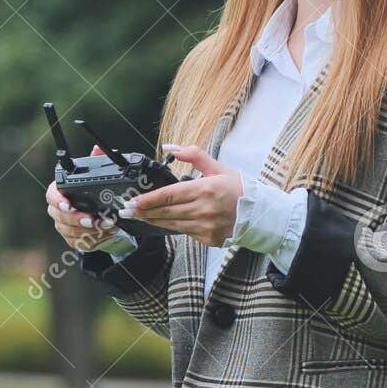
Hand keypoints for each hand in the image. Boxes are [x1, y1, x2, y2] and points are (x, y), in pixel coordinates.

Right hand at [45, 146, 121, 251]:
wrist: (96, 215)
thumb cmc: (90, 194)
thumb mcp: (94, 177)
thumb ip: (95, 161)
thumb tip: (96, 149)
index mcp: (59, 193)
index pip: (51, 196)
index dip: (58, 201)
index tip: (68, 205)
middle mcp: (57, 211)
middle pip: (60, 217)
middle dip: (77, 220)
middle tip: (92, 220)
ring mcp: (63, 226)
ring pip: (71, 232)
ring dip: (90, 231)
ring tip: (107, 225)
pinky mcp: (72, 240)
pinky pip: (80, 243)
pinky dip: (94, 239)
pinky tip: (107, 233)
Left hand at [118, 144, 243, 247]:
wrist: (260, 214)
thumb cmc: (239, 189)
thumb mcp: (217, 167)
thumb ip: (192, 155)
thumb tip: (169, 148)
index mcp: (206, 189)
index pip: (169, 195)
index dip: (148, 199)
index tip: (132, 201)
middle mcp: (205, 209)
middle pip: (166, 211)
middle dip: (143, 211)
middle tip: (126, 210)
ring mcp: (206, 226)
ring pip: (171, 224)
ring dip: (152, 220)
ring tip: (138, 216)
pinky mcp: (208, 239)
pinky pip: (183, 232)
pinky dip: (171, 226)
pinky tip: (160, 222)